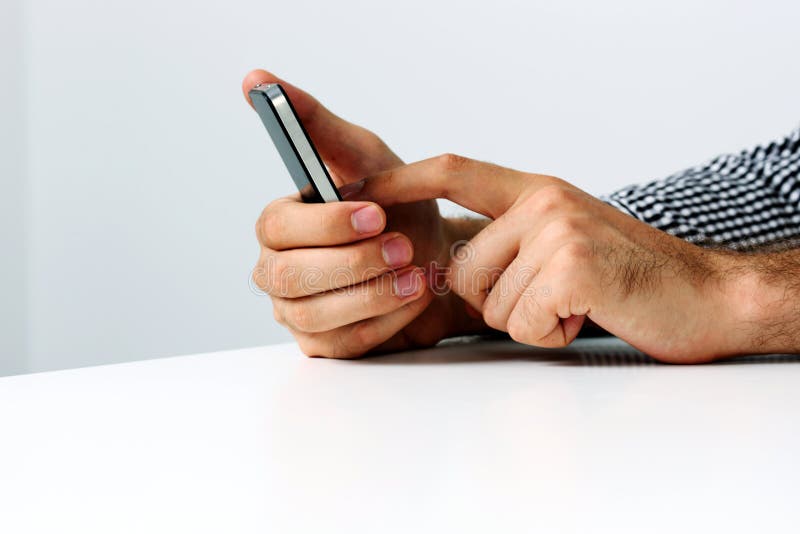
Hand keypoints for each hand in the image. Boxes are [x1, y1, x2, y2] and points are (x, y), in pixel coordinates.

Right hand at [243, 71, 483, 357]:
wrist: (436, 256)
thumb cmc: (397, 205)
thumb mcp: (364, 156)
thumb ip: (315, 124)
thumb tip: (257, 79)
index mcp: (281, 224)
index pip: (277, 227)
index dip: (325, 224)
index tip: (375, 213)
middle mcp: (279, 269)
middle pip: (289, 276)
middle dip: (353, 262)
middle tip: (403, 247)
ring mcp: (298, 311)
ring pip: (315, 315)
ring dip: (372, 293)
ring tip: (417, 275)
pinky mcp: (324, 344)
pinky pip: (344, 342)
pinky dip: (384, 320)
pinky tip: (413, 297)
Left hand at [350, 154, 753, 362]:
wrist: (705, 296)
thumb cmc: (629, 278)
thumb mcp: (564, 241)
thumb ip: (510, 241)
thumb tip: (448, 265)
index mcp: (537, 190)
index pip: (455, 170)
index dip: (404, 178)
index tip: (362, 188)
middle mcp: (544, 200)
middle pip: (462, 267)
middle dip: (494, 302)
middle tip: (549, 299)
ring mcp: (558, 229)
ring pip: (490, 300)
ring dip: (528, 320)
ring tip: (575, 305)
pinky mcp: (572, 266)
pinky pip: (520, 320)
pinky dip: (549, 333)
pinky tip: (585, 316)